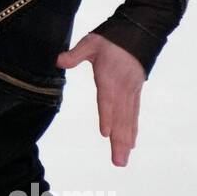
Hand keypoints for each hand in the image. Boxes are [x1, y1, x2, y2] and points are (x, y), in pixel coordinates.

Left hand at [56, 33, 144, 167]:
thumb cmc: (110, 40)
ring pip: (128, 120)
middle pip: (120, 118)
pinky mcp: (135, 94)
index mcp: (109, 77)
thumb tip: (58, 60)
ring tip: (122, 160)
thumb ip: (76, 54)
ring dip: (126, 141)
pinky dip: (132, 131)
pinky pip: (134, 115)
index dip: (107, 116)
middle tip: (118, 161)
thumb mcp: (91, 42)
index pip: (107, 100)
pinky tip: (130, 145)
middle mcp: (122, 89)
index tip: (106, 134)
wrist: (138, 33)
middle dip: (119, 141)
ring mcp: (131, 93)